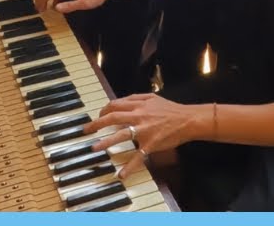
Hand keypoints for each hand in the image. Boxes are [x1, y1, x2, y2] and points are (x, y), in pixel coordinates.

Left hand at [85, 94, 208, 177]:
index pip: (114, 105)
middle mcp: (138, 117)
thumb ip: (136, 98)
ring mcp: (144, 131)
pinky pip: (138, 157)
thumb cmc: (171, 109)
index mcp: (138, 106)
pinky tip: (121, 174)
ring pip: (121, 136)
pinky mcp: (150, 145)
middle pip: (112, 118)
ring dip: (106, 142)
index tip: (97, 117)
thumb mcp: (152, 97)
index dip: (103, 110)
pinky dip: (129, 167)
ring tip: (94, 148)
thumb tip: (121, 101)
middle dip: (96, 124)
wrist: (187, 120)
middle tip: (86, 130)